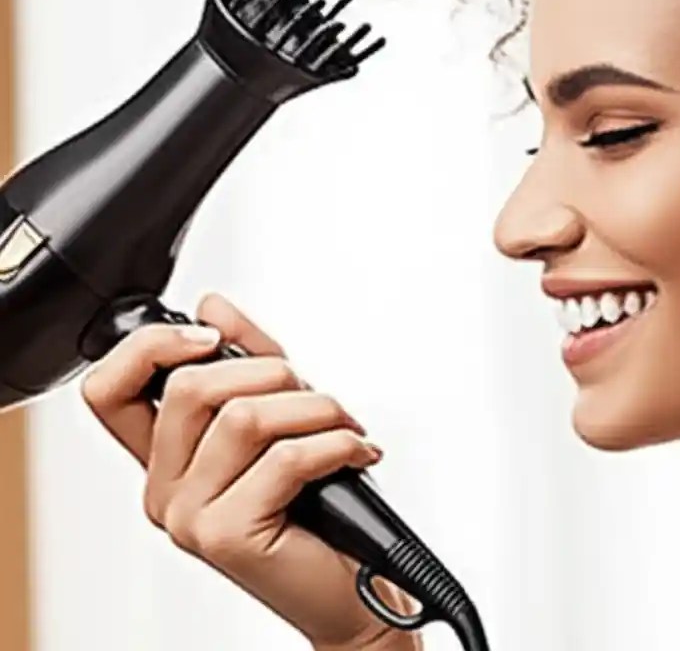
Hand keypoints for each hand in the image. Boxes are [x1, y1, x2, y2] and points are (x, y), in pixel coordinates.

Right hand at [79, 293, 421, 650]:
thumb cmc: (323, 511)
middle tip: (317, 400)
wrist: (356, 590)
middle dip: (274, 373)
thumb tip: (213, 305)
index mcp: (167, 460)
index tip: (213, 338)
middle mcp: (165, 491)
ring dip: (316, 408)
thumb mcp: (284, 417)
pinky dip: (336, 443)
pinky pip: (283, 458)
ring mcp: (189, 518)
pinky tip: (356, 454)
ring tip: (346, 427)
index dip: (152, 346)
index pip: (108, 390)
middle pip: (190, 387)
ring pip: (244, 417)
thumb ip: (248, 360)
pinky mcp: (226, 536)